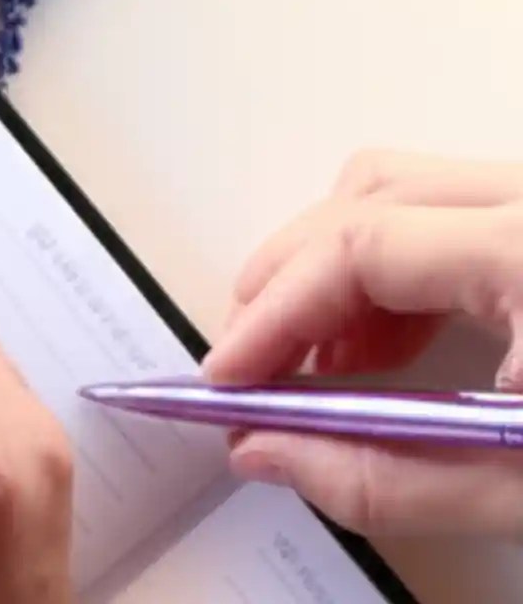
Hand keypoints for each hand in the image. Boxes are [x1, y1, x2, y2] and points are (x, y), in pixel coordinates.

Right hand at [202, 149, 522, 538]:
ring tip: (319, 364)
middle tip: (252, 369)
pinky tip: (382, 347)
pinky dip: (389, 273)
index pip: (361, 248)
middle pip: (366, 195)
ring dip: (334, 272)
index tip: (227, 379)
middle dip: (288, 282)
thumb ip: (386, 477)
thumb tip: (262, 451)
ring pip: (398, 192)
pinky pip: (441, 215)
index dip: (275, 315)